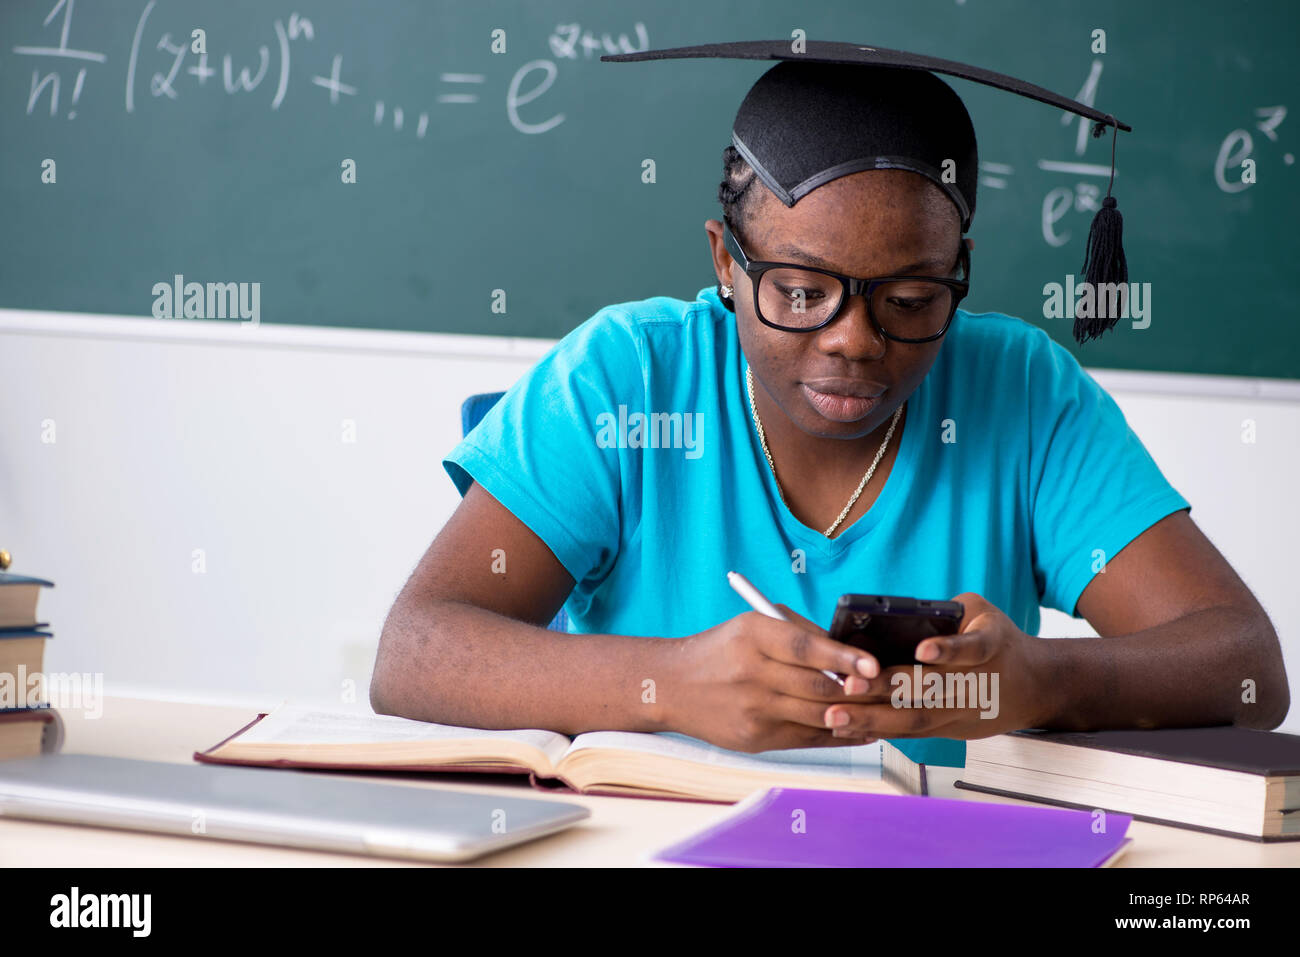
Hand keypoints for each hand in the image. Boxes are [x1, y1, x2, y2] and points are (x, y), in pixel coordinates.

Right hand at [666, 606, 881, 752]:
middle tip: (891, 687)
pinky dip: (839, 734)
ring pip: (818, 716)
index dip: (842, 657)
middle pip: (817, 686)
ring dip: (856, 714)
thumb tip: (852, 651)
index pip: (803, 648)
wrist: (674, 686)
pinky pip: (808, 738)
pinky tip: (862, 728)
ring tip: (885, 707)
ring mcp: (753, 710)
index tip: (872, 664)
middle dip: (859, 689)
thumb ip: (800, 633)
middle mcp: (752, 674)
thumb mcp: (754, 625)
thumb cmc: (724, 649)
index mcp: (753, 636)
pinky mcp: (755, 739)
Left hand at [821, 593, 1056, 740]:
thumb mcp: (981, 613)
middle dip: (887, 688)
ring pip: (917, 718)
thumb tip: (888, 618)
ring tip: (835, 715)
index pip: (971, 648)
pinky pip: (913, 733)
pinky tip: (847, 727)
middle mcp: (978, 683)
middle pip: (931, 688)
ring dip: (874, 718)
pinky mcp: (952, 730)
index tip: (921, 648)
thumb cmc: (997, 639)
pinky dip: (879, 730)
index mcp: (990, 646)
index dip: (948, 649)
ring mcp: (964, 711)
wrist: (1037, 686)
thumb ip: (944, 611)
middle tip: (847, 687)